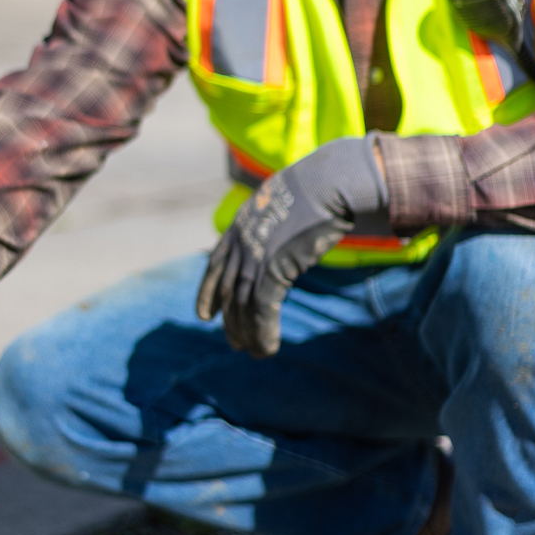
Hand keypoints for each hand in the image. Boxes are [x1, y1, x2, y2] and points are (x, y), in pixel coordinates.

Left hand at [196, 135, 387, 357]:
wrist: (330, 181)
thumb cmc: (320, 187)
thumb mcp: (288, 201)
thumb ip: (280, 219)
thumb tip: (291, 227)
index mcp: (242, 223)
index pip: (216, 263)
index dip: (209, 291)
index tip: (204, 314)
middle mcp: (241, 240)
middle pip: (228, 289)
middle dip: (230, 320)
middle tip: (235, 343)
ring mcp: (255, 254)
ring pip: (242, 305)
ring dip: (247, 334)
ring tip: (255, 353)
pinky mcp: (273, 267)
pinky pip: (262, 309)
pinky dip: (263, 333)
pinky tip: (269, 349)